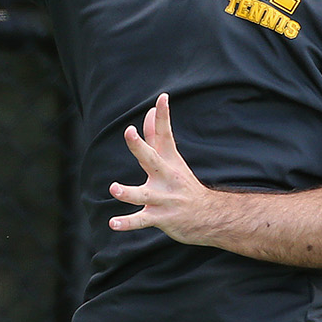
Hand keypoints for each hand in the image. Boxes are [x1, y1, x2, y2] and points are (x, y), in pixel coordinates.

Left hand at [108, 93, 217, 244]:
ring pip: (143, 195)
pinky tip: (112, 223)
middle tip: (129, 131)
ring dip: (128, 192)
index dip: (163, 116)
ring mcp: (163, 198)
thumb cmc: (183, 184)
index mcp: (169, 161)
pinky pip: (141, 220)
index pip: (165, 135)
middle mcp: (166, 177)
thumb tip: (148, 111)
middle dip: (139, 146)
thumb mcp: (172, 159)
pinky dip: (127, 223)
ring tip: (114, 189)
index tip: (162, 98)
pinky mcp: (160, 217)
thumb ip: (156, 136)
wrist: (209, 216)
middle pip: (151, 159)